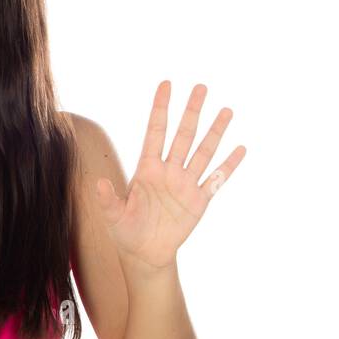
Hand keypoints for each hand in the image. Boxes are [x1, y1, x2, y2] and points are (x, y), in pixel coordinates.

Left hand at [96, 81, 244, 270]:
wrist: (145, 254)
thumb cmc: (126, 232)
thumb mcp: (113, 216)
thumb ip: (107, 199)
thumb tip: (98, 183)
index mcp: (147, 169)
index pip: (155, 132)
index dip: (160, 108)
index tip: (167, 85)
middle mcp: (168, 171)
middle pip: (183, 135)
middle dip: (192, 111)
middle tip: (201, 87)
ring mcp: (185, 184)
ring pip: (203, 152)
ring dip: (215, 132)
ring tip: (226, 111)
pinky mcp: (199, 201)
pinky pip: (216, 180)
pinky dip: (229, 166)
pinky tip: (241, 149)